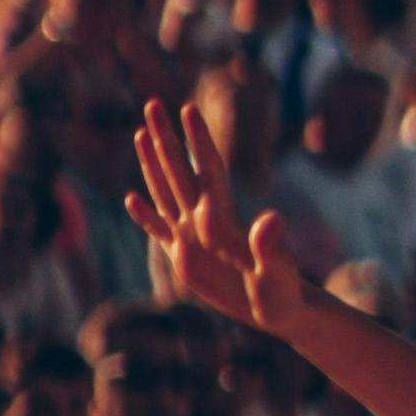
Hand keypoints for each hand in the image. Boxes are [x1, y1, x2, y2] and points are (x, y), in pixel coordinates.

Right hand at [128, 98, 303, 339]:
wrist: (278, 312)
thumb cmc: (284, 291)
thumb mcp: (277, 270)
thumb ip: (270, 245)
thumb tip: (273, 218)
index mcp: (224, 219)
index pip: (208, 170)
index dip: (199, 141)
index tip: (188, 109)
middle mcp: (205, 221)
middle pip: (180, 171)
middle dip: (166, 138)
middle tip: (153, 103)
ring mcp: (192, 237)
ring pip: (166, 192)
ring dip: (152, 165)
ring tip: (141, 134)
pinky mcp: (185, 259)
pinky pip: (159, 232)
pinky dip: (145, 217)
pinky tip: (131, 199)